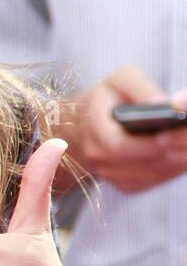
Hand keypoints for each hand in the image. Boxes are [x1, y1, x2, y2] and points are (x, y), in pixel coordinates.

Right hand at [61, 66, 186, 193]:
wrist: (87, 123)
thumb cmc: (108, 97)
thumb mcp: (120, 80)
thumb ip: (140, 87)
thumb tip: (165, 104)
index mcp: (93, 127)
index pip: (118, 145)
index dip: (147, 144)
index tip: (171, 133)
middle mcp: (96, 155)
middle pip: (140, 163)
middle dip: (170, 151)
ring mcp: (109, 174)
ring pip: (151, 175)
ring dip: (175, 162)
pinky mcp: (124, 184)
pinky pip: (153, 181)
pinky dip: (172, 169)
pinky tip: (181, 153)